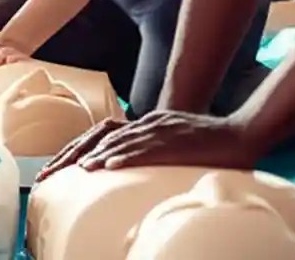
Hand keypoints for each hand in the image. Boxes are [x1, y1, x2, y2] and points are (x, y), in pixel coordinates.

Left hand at [38, 111, 260, 182]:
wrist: (244, 135)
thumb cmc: (210, 146)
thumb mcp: (173, 147)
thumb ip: (151, 154)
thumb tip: (127, 171)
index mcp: (144, 124)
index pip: (100, 135)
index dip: (75, 150)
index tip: (54, 168)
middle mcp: (147, 122)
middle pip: (100, 136)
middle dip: (71, 153)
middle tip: (50, 172)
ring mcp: (160, 128)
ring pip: (119, 140)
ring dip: (95, 155)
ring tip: (77, 170)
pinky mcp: (175, 138)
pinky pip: (144, 147)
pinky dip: (123, 156)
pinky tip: (108, 165)